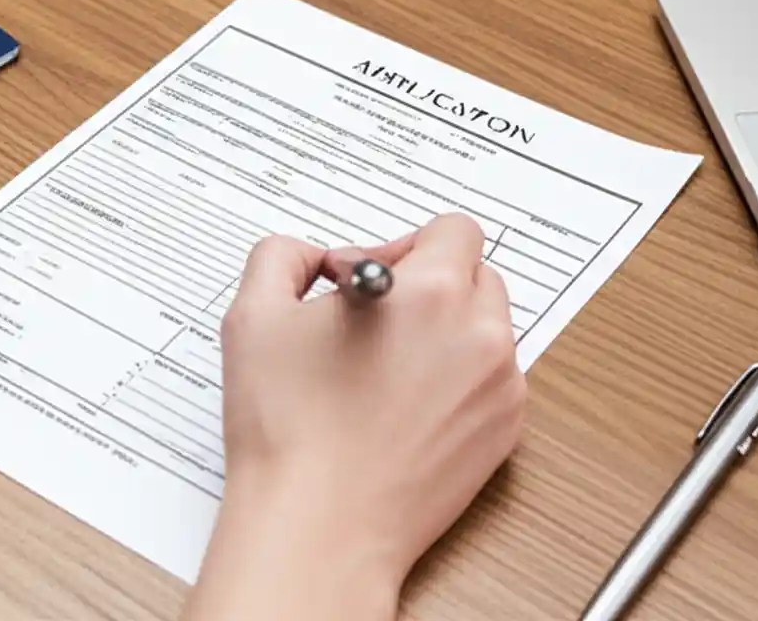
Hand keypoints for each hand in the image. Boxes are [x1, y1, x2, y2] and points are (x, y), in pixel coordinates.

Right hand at [183, 213, 527, 620]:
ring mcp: (499, 390)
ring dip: (445, 333)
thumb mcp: (255, 316)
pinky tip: (402, 408)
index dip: (405, 244)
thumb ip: (282, 256)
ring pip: (486, 331)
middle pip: (477, 276)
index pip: (453, 230)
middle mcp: (479, 337)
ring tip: (387, 367)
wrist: (317, 527)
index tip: (369, 277)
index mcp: (431, 293)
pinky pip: (491, 384)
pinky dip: (456, 384)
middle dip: (430, 285)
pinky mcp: (503, 436)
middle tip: (376, 319)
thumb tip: (311, 258)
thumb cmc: (287, 431)